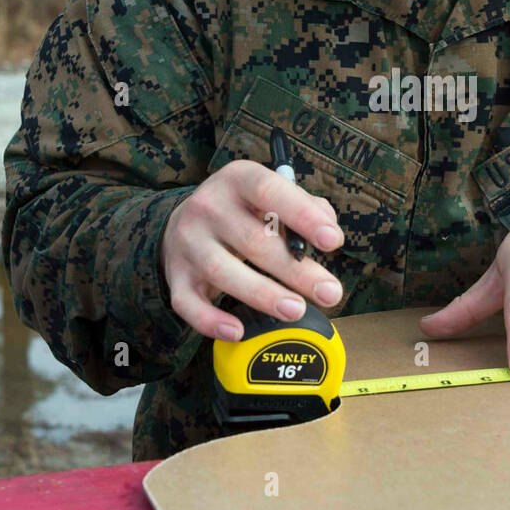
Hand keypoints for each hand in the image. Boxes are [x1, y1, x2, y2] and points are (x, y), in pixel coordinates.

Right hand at [160, 160, 344, 340]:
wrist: (185, 221)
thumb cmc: (244, 210)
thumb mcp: (271, 195)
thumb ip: (306, 206)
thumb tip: (329, 231)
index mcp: (237, 179)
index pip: (270, 191)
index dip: (303, 216)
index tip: (333, 241)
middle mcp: (208, 207)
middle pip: (252, 240)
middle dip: (295, 270)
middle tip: (330, 292)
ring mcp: (188, 242)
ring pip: (221, 271)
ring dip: (262, 294)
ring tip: (295, 309)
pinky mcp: (176, 276)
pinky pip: (188, 303)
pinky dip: (211, 320)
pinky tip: (237, 330)